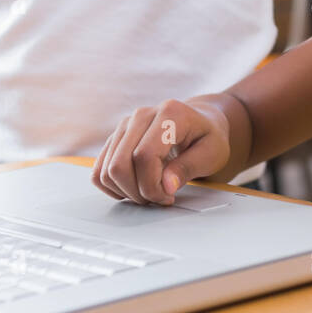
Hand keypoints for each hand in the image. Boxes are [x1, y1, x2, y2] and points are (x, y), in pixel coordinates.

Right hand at [92, 98, 231, 205]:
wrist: (200, 121)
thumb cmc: (207, 136)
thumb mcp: (211, 153)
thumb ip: (188, 168)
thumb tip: (166, 186)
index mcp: (168, 114)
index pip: (144, 156)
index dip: (152, 186)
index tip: (168, 197)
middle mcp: (141, 115)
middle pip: (119, 164)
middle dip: (137, 192)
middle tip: (159, 197)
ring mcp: (125, 125)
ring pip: (106, 169)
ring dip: (126, 191)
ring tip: (150, 192)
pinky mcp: (116, 137)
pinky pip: (99, 169)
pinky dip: (113, 187)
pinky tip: (135, 188)